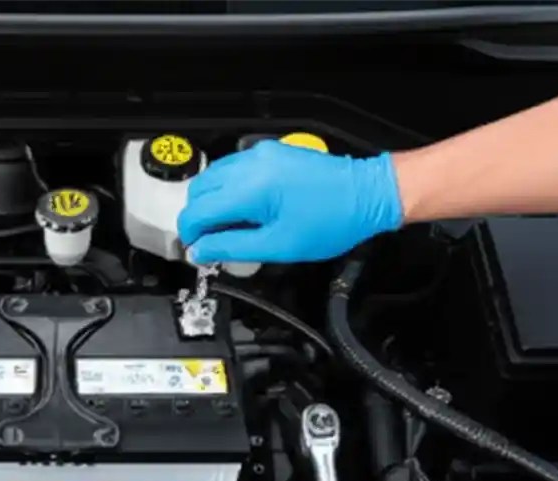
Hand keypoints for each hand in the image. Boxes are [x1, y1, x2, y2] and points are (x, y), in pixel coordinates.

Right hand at [177, 141, 403, 262]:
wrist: (367, 194)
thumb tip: (201, 251)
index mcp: (250, 189)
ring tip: (228, 227)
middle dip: (198, 217)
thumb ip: (232, 247)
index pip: (198, 211)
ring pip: (213, 176)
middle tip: (210, 242)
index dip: (190, 234)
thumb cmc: (332, 220)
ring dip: (211, 202)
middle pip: (199, 190)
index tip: (195, 250)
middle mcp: (250, 165)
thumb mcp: (278, 245)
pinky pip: (233, 168)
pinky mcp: (270, 152)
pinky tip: (243, 208)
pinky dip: (227, 188)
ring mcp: (259, 154)